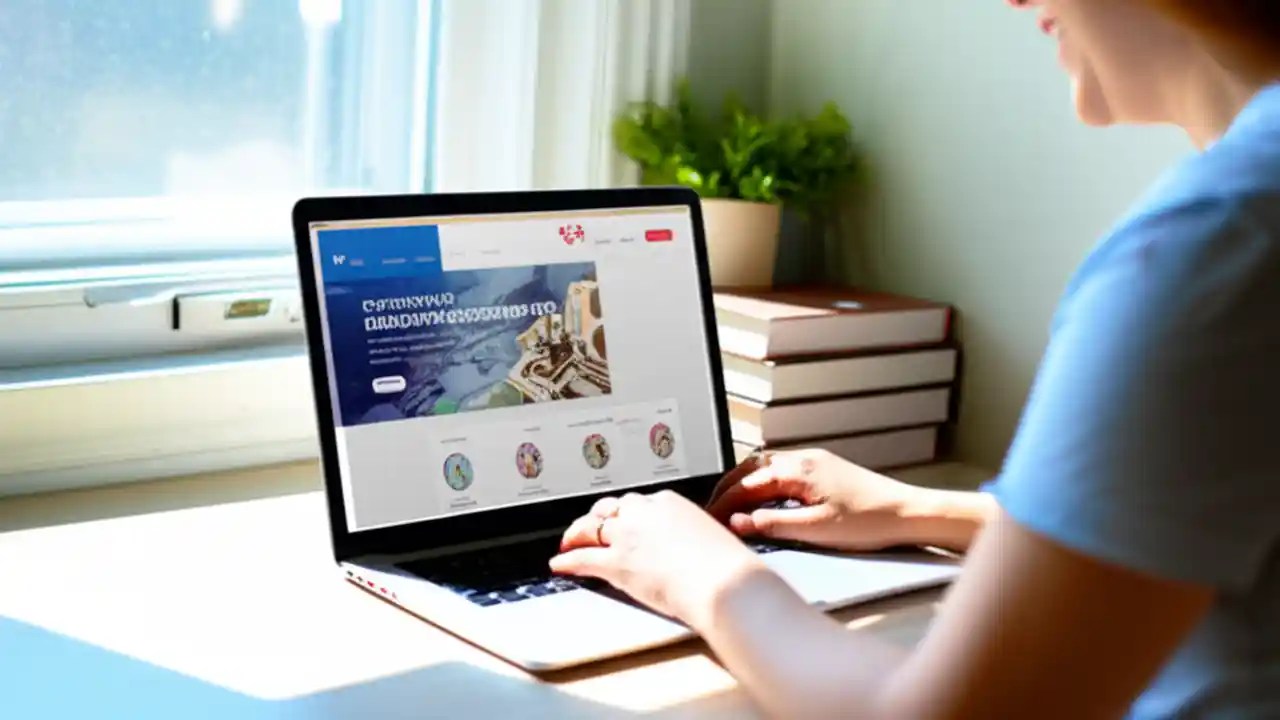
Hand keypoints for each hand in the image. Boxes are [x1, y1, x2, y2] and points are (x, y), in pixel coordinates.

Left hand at [549, 491, 770, 626]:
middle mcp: (644, 513)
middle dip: (598, 517)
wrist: (722, 583)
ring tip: (568, 541)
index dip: (627, 514)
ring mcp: (627, 537)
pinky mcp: (617, 562)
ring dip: (577, 534)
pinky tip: (560, 565)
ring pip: (592, 528)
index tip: (624, 520)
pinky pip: (584, 558)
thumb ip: (692, 537)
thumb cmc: (726, 566)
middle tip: (590, 525)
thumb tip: (690, 548)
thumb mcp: (710, 537)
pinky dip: (568, 561)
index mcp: (669, 502)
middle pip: (611, 508)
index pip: (638, 503)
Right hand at [706, 449, 924, 551]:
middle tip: (712, 512)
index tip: (708, 520)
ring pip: (766, 467)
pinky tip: (763, 501)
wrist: (907, 513)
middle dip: (728, 490)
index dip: (724, 503)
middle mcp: (802, 459)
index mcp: (797, 470)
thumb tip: (736, 523)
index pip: (746, 484)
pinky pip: (782, 471)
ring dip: (745, 485)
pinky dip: (764, 484)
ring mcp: (814, 461)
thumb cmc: (868, 521)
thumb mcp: (815, 529)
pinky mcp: (823, 469)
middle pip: (751, 469)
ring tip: (731, 507)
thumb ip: (772, 525)